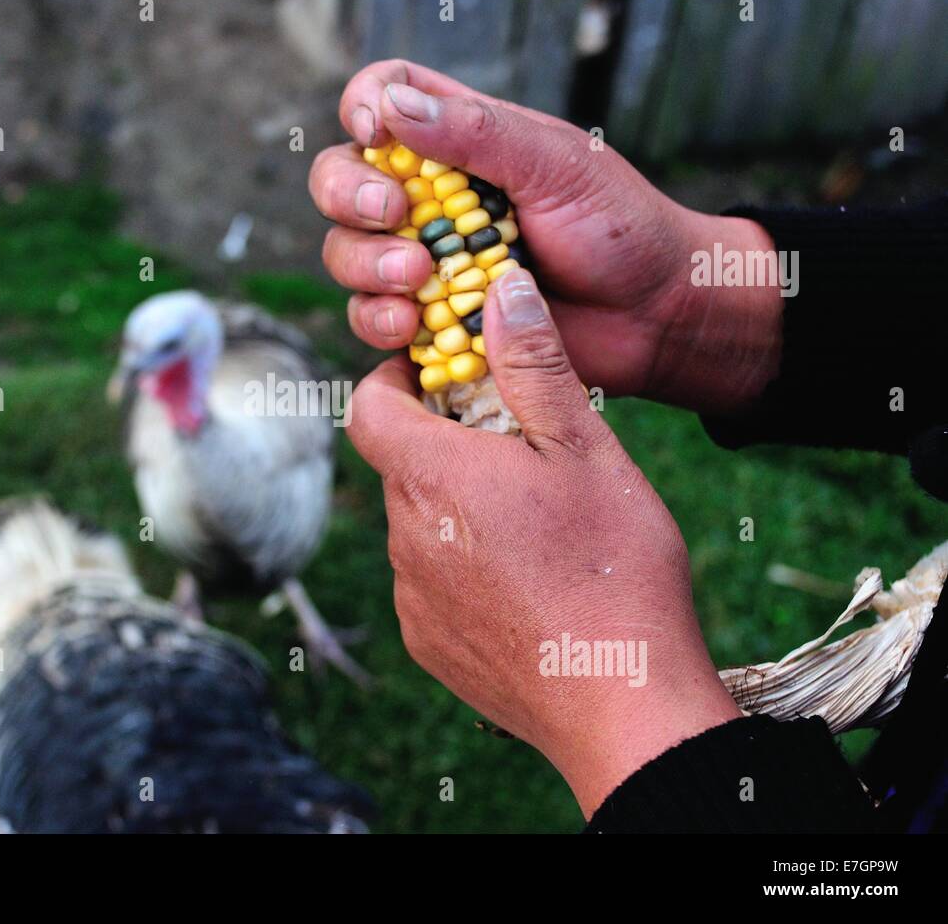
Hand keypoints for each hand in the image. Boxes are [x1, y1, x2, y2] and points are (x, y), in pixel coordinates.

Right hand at [309, 59, 783, 414]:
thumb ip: (477, 132)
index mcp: (459, 140)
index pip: (385, 98)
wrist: (653, 318)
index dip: (365, 106)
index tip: (374, 130)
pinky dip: (379, 319)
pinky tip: (410, 323)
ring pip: (346, 252)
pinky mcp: (428, 320)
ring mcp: (424, 259)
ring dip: (366, 262)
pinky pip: (372, 318)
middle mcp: (429, 197)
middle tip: (393, 211)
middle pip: (342, 178)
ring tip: (419, 276)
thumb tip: (392, 106)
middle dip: (349, 194)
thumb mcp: (555, 164)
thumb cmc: (618, 227)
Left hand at [346, 267, 742, 816]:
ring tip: (534, 523)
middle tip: (518, 448)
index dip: (397, 380)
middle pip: (400, 465)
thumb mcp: (584, 449)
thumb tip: (500, 287)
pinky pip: (431, 584)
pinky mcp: (428, 645)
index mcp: (432, 476)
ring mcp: (412, 598)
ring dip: (458, 508)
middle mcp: (405, 537)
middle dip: (445, 443)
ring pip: (419, 525)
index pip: (367, 405)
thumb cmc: (614, 568)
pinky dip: (464, 569)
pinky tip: (527, 583)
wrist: (624, 705)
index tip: (445, 377)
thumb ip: (533, 365)